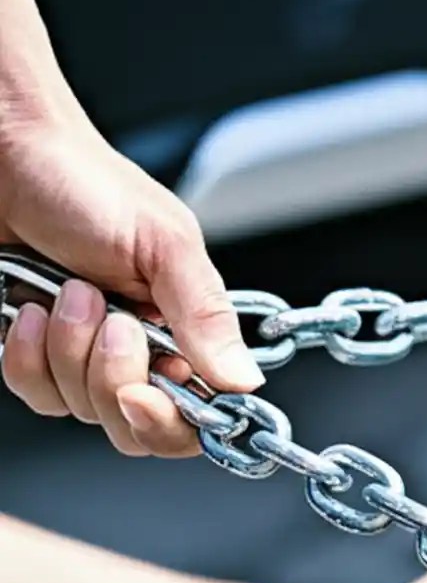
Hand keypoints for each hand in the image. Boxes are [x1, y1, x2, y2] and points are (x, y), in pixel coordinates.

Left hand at [0, 119, 263, 456]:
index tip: (147, 392)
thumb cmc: (85, 183)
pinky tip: (28, 307)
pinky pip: (33, 393)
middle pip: (137, 426)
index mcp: (187, 325)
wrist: (5, 156)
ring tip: (67, 290)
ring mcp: (86, 355)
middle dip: (112, 379)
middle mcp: (141, 348)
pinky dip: (25, 354)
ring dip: (66, 351)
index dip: (174, 418)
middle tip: (110, 321)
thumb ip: (206, 315)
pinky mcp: (36, 354)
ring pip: (81, 410)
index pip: (200, 411)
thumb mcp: (164, 245)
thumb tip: (246, 378)